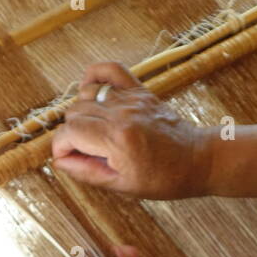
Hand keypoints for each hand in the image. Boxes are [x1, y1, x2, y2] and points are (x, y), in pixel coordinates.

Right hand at [51, 62, 215, 199]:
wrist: (197, 160)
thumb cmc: (163, 179)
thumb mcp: (121, 185)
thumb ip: (87, 172)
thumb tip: (59, 161)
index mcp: (116, 140)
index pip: (68, 133)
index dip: (60, 148)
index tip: (67, 158)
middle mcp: (120, 114)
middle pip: (73, 113)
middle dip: (71, 133)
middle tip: (86, 151)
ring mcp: (130, 99)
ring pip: (85, 94)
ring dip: (82, 111)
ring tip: (93, 130)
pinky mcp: (139, 91)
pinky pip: (110, 70)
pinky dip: (95, 76)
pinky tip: (92, 92)